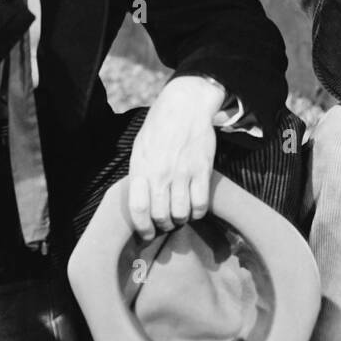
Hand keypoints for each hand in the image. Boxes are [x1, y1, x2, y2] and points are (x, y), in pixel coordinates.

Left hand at [127, 76, 226, 237]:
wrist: (184, 106)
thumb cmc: (159, 127)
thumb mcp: (140, 149)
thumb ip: (139, 174)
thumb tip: (141, 201)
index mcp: (141, 169)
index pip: (138, 210)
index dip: (142, 228)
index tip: (147, 234)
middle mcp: (160, 174)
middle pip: (161, 216)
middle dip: (163, 226)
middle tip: (167, 224)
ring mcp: (182, 173)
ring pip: (181, 213)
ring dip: (181, 220)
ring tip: (181, 215)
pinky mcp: (202, 170)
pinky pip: (201, 203)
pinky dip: (198, 212)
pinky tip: (196, 208)